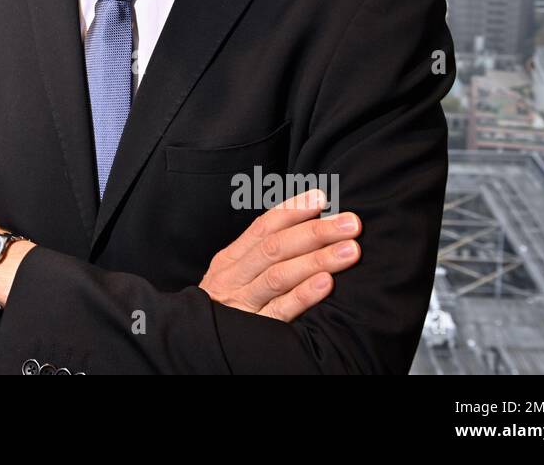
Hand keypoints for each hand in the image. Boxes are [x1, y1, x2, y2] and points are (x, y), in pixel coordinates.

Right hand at [198, 189, 360, 321]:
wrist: (193, 344)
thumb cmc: (223, 306)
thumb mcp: (232, 275)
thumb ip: (258, 255)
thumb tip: (303, 227)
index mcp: (230, 259)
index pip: (263, 227)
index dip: (293, 211)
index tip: (322, 198)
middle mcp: (234, 277)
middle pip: (275, 248)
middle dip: (315, 232)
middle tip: (350, 223)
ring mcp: (242, 303)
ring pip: (279, 275)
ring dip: (317, 259)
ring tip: (350, 250)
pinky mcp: (253, 330)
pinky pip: (280, 310)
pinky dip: (303, 295)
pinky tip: (327, 284)